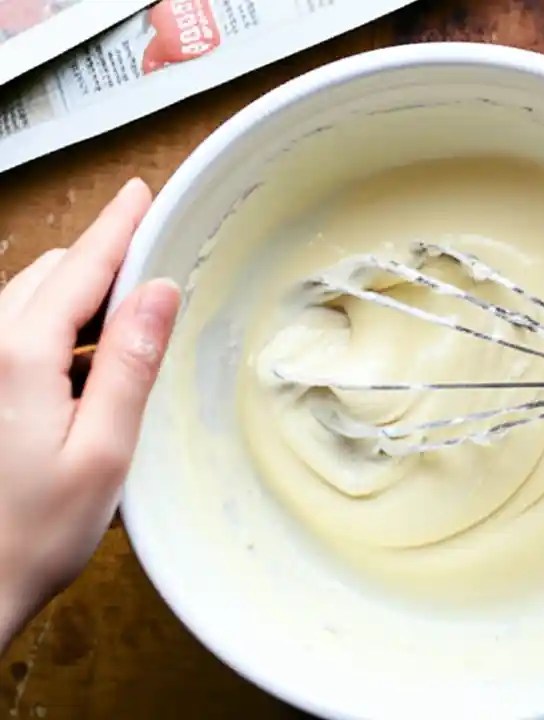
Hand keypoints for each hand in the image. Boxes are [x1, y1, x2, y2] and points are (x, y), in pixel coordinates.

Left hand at [0, 179, 179, 642]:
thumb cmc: (31, 533)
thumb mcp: (102, 451)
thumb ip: (128, 365)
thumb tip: (157, 294)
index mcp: (20, 358)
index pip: (80, 270)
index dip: (116, 229)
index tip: (139, 193)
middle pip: (48, 275)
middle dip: (99, 259)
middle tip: (151, 261)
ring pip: (27, 300)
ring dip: (75, 293)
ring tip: (123, 315)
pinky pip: (14, 332)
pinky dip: (54, 326)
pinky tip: (83, 362)